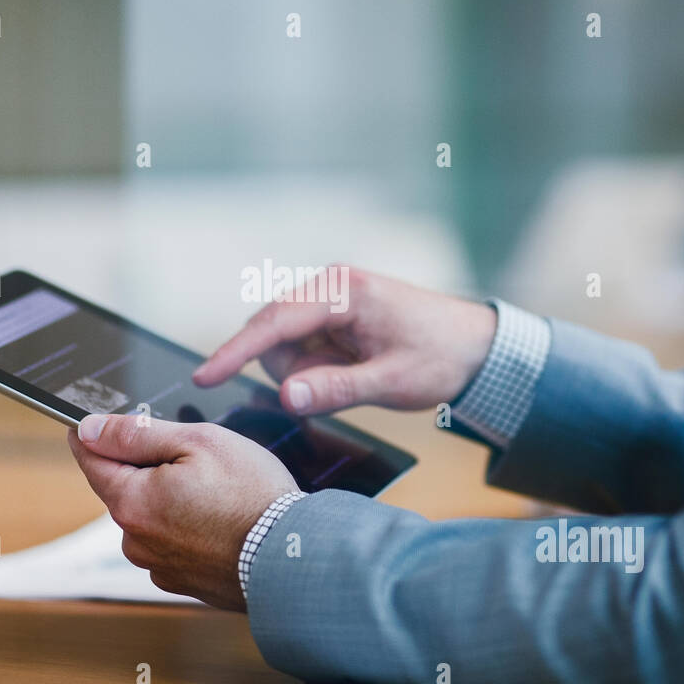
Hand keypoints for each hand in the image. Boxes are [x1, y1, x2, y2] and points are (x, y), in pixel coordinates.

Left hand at [67, 413, 298, 610]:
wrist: (292, 557)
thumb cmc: (251, 496)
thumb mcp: (197, 442)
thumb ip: (137, 434)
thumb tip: (90, 428)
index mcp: (132, 502)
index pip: (91, 460)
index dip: (91, 435)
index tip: (87, 423)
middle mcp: (136, 540)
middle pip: (125, 489)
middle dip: (148, 468)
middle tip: (192, 456)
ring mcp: (159, 566)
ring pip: (151, 517)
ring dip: (170, 500)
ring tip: (217, 493)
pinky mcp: (183, 582)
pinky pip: (173, 543)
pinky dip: (189, 528)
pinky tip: (221, 521)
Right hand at [193, 265, 496, 415]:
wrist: (478, 346)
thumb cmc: (442, 356)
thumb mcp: (392, 381)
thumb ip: (337, 389)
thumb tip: (287, 397)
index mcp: (343, 291)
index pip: (274, 321)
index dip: (235, 351)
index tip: (205, 376)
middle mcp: (330, 287)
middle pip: (274, 335)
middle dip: (296, 370)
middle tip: (346, 383)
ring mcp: (329, 300)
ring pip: (285, 346)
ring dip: (308, 372)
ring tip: (358, 376)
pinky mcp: (332, 315)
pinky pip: (302, 349)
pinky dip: (317, 368)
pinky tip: (352, 370)